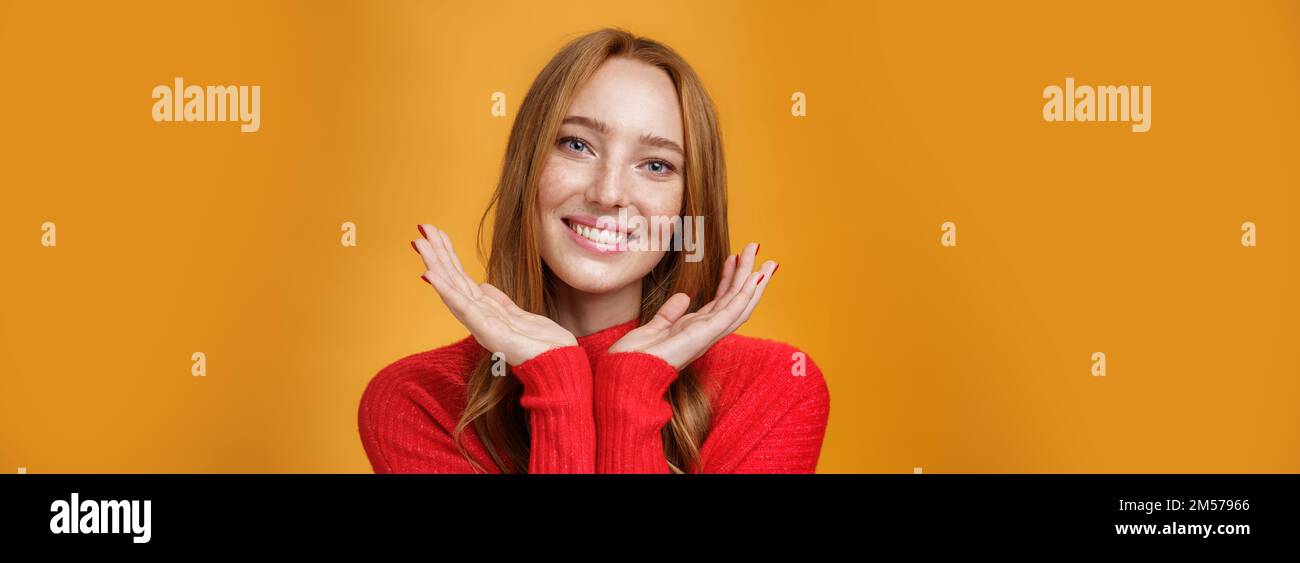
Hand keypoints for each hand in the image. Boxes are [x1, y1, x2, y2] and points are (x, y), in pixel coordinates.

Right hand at [412, 224, 576, 365]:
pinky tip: (430, 274)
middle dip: (437, 254)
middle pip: (453, 280)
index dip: (448, 255)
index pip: (461, 279)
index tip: (436, 233)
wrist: (559, 365)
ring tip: (420, 243)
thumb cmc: (543, 345)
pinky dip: (446, 290)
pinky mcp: (487, 332)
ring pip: (452, 289)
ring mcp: (481, 325)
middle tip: (422, 228)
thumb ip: (498, 301)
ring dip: (435, 265)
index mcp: (486, 311)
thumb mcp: (519, 315)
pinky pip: (463, 307)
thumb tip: (482, 285)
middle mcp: (479, 317)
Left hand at [608, 242, 776, 368]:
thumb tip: (684, 297)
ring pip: (740, 305)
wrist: (626, 372)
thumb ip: (670, 313)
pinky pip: (732, 312)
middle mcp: (706, 332)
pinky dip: (746, 294)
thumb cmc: (636, 356)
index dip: (729, 278)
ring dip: (754, 282)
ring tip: (768, 261)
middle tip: (757, 250)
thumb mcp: (654, 327)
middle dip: (748, 276)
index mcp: (695, 330)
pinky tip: (755, 278)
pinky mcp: (706, 334)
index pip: (720, 301)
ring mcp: (708, 334)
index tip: (734, 257)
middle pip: (735, 301)